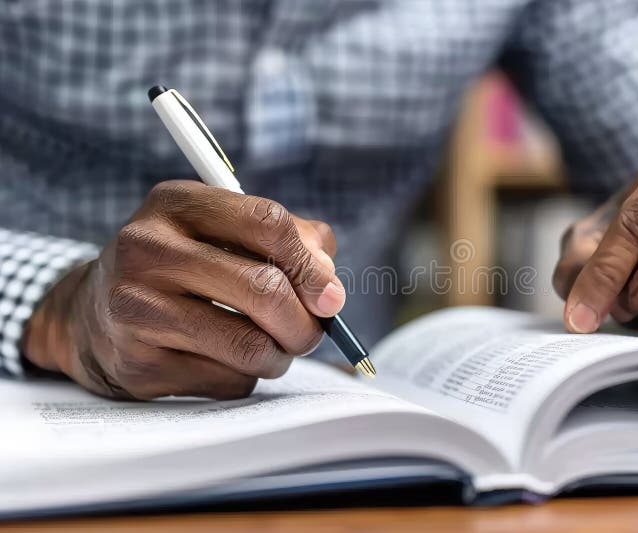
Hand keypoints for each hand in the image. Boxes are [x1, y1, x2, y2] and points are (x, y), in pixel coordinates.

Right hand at [22, 180, 344, 399]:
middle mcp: (148, 250)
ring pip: (250, 346)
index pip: (266, 223)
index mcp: (176, 204)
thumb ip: (290, 240)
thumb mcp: (224, 231)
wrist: (93, 314)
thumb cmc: (183, 267)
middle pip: (264, 289)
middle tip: (311, 333)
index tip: (331, 296)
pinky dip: (245, 377)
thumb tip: (329, 285)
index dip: (311, 265)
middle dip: (305, 322)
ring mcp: (137, 309)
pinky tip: (226, 362)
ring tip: (274, 349)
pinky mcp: (138, 364)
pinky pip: (227, 382)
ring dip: (280, 356)